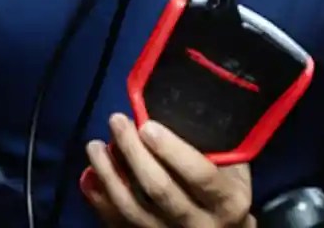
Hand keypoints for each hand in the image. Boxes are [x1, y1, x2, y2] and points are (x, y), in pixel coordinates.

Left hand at [82, 114, 254, 227]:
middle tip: (117, 121)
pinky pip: (118, 222)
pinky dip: (101, 200)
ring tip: (95, 145)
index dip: (172, 150)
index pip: (200, 175)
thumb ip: (213, 148)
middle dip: (134, 153)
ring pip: (133, 209)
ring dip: (109, 175)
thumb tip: (173, 108)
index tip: (146, 125)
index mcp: (227, 201)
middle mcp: (199, 224)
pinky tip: (89, 175)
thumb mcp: (234, 170)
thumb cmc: (227, 192)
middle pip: (160, 190)